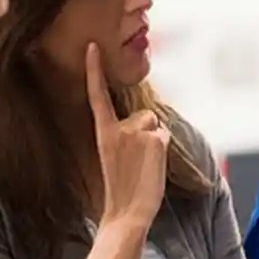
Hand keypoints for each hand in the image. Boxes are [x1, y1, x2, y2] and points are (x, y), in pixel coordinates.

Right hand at [86, 42, 169, 229]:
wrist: (127, 211)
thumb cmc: (121, 187)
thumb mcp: (115, 156)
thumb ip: (124, 136)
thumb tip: (146, 123)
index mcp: (103, 133)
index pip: (98, 96)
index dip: (95, 70)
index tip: (93, 47)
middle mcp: (119, 128)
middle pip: (144, 117)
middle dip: (146, 133)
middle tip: (137, 161)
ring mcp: (137, 132)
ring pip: (156, 126)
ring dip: (155, 143)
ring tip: (144, 167)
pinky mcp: (155, 139)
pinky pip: (165, 137)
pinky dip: (163, 150)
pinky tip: (152, 167)